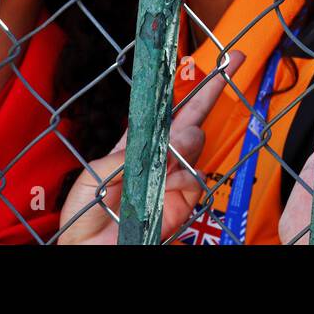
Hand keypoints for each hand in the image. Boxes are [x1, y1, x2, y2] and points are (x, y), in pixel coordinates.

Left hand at [57, 51, 244, 244]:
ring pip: (195, 144)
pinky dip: (182, 178)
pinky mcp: (183, 200)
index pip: (165, 110)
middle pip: (191, 117)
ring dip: (185, 143)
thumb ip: (126, 153)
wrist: (90, 250)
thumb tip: (166, 140)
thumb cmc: (84, 214)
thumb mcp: (95, 173)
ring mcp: (174, 176)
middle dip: (210, 91)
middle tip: (228, 67)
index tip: (205, 63)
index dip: (184, 87)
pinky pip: (194, 178)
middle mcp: (160, 156)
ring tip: (170, 153)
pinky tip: (167, 183)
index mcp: (137, 144)